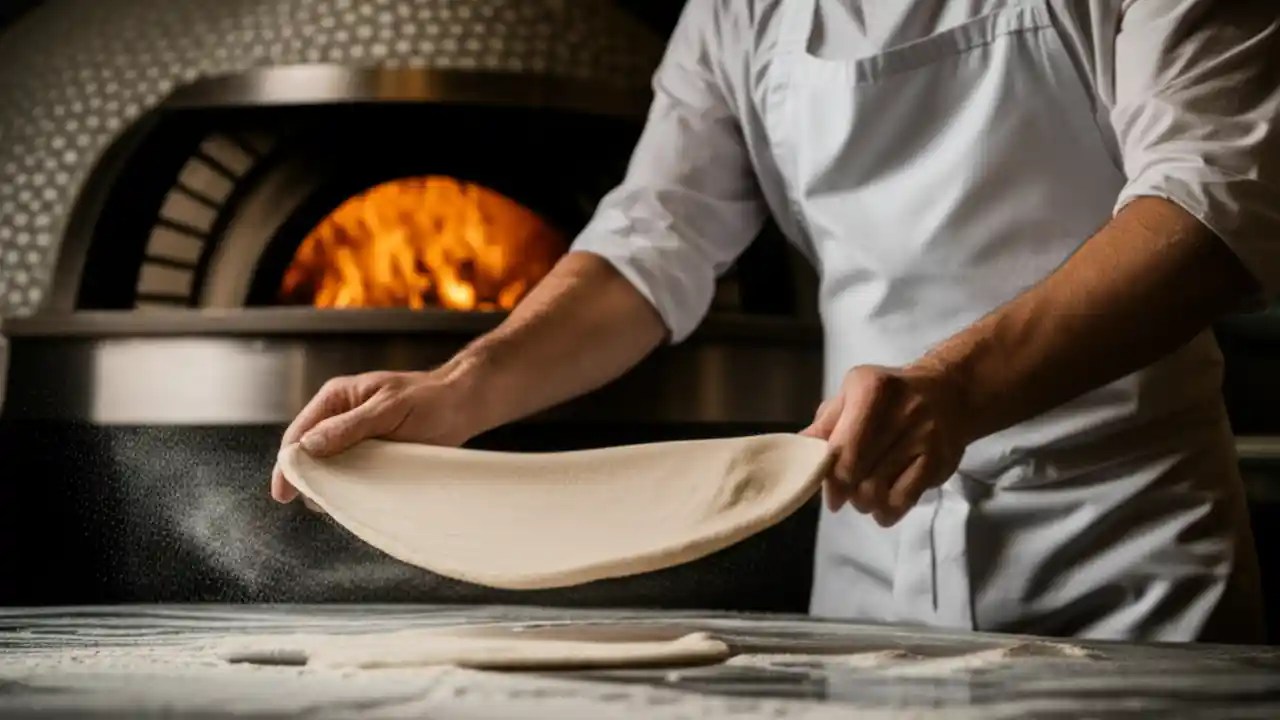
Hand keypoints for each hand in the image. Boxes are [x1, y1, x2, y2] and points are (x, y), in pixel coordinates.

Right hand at [270, 369, 479, 503]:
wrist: (461, 406)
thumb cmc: (429, 399)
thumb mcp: (389, 408)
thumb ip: (350, 426)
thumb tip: (310, 445)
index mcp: (336, 399)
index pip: (299, 432)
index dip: (288, 463)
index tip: (284, 490)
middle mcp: (339, 419)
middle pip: (308, 454)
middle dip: (306, 479)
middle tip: (312, 502)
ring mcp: (354, 440)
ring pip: (328, 469)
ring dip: (328, 486)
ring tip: (334, 503)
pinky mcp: (371, 457)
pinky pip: (350, 476)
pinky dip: (348, 489)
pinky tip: (351, 502)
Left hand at [801, 364, 968, 526]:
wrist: (951, 393)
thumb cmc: (890, 396)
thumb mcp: (854, 394)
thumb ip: (827, 422)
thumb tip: (798, 449)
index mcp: (871, 391)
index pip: (840, 449)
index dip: (828, 476)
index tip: (827, 489)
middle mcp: (900, 413)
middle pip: (857, 474)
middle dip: (844, 492)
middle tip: (843, 495)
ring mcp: (922, 439)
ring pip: (878, 492)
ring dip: (864, 503)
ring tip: (864, 496)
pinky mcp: (938, 462)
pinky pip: (903, 501)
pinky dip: (886, 512)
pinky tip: (882, 505)